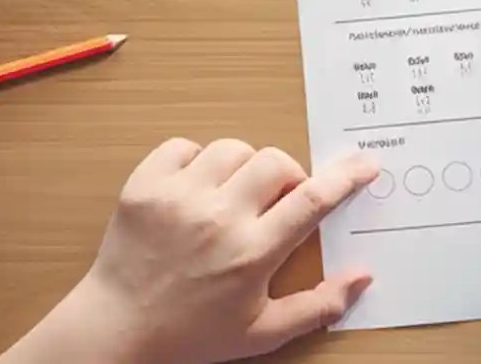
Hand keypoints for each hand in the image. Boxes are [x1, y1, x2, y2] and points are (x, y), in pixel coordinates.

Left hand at [9, 140, 378, 363]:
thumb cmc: (190, 335)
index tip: (363, 165)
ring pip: (232, 148)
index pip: (312, 200)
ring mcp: (178, 197)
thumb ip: (319, 306)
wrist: (116, 331)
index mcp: (252, 253)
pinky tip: (196, 188)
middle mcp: (218, 218)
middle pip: (276, 162)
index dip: (344, 177)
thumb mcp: (262, 332)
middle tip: (279, 199)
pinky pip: (182, 146)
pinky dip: (196, 159)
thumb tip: (362, 276)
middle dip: (288, 175)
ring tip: (234, 194)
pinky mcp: (144, 186)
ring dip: (244, 166)